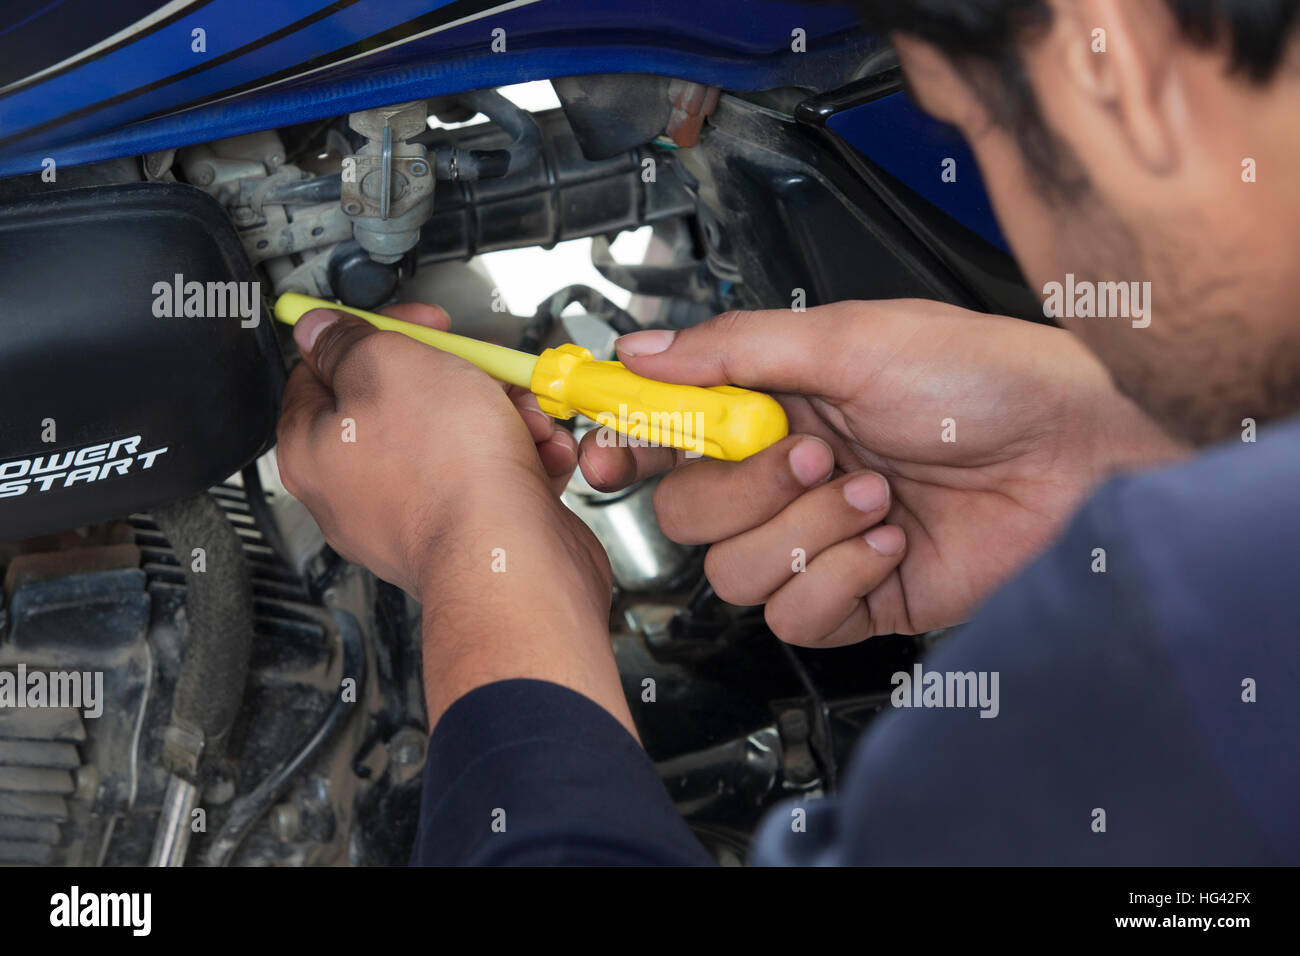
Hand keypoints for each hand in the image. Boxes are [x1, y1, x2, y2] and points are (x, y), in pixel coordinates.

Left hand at [278, 303, 629, 729]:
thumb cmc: (450, 476)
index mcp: (314, 449)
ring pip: (457, 435)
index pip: (321, 369)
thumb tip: (320, 328)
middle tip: (477, 369)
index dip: (372, 333)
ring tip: (522, 416)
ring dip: (501, 413)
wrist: (514, 560)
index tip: (414, 322)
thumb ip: (350, 340)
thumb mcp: (391, 366)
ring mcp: (414, 514)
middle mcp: (355, 489)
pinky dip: (523, 457)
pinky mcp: (469, 532)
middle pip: (400, 401)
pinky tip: (539, 453)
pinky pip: (493, 475)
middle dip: (455, 375)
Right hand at [579, 299, 1184, 645]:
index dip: (624, 444)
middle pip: (685, 514)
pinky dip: (842, 579)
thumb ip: (733, 349)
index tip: (602, 450)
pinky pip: (796, 618)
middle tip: (809, 450)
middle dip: (742, 489)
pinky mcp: (857, 598)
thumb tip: (639, 351)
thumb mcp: (851, 339)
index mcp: (773, 402)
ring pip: (733, 574)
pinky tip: (892, 539)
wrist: (1076, 454)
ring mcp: (818, 539)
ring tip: (873, 492)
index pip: (667, 435)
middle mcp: (786, 473)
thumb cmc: (982, 378)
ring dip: (804, 532)